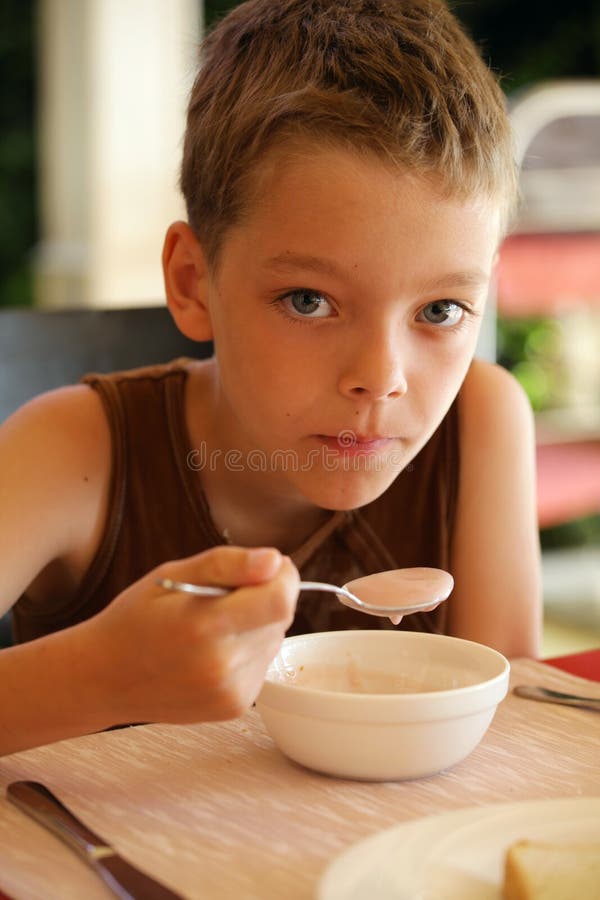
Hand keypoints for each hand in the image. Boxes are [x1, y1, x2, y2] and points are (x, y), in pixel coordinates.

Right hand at [93, 546, 298, 725]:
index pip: (281, 600)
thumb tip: (275, 561)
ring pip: (274, 641)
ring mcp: (230, 693)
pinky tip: (213, 651)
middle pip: (281, 618)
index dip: (283, 577)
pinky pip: (263, 665)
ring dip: (257, 625)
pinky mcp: (235, 708)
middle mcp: (222, 666)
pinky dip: (248, 651)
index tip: (267, 568)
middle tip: (225, 596)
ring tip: (213, 627)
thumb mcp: (172, 574)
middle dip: (265, 598)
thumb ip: (227, 564)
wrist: (105, 678)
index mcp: (204, 626)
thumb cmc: (136, 618)